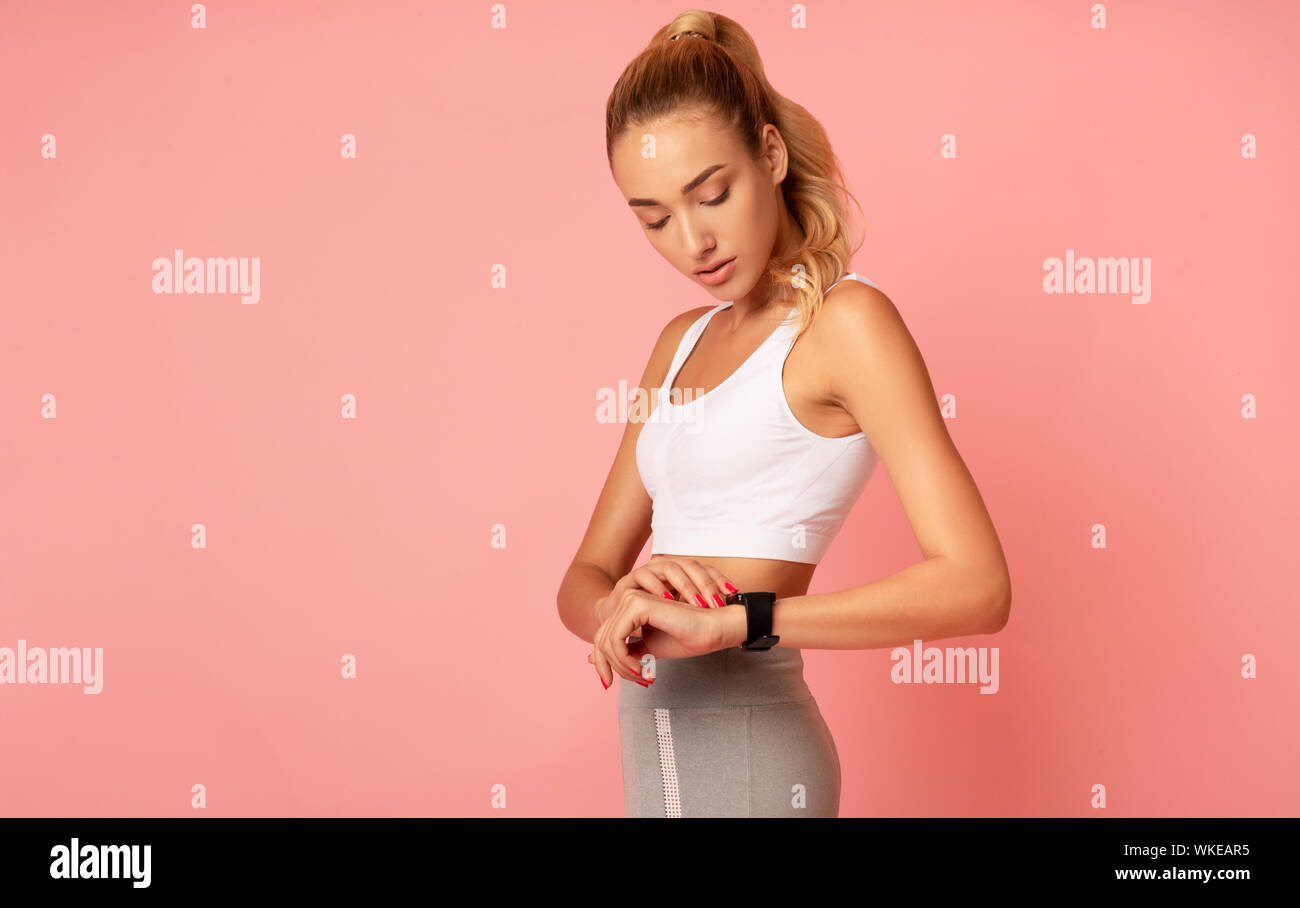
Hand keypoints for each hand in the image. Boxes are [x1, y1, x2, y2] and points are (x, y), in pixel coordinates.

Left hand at [589, 588, 741, 687]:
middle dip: (615, 668)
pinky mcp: (637, 605)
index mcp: (628, 609)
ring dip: (622, 666)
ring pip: (606, 642)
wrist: (712, 630)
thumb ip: (624, 651)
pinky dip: (624, 659)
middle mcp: (627, 600)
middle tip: (640, 680)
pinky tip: (642, 668)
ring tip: (644, 676)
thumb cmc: (687, 636)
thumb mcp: (647, 649)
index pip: (602, 638)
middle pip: (601, 641)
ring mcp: (631, 599)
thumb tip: (592, 659)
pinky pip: (616, 639)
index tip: (613, 682)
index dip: (604, 664)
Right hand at [597, 557, 737, 623]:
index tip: (733, 593)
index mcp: (679, 573)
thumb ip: (698, 612)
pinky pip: (644, 576)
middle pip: (691, 566)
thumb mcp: (678, 616)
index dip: (719, 579)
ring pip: (670, 567)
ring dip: (686, 586)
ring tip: (699, 604)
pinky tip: (669, 601)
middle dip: (706, 584)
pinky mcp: (629, 579)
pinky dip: (658, 588)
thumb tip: (730, 613)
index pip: (704, 568)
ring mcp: (648, 571)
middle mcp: (664, 568)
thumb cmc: (649, 619)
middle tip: (717, 603)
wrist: (613, 617)